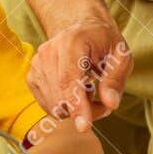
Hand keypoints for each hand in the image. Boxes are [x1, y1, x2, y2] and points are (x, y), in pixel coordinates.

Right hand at [28, 15, 130, 132]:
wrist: (81, 26)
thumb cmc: (103, 40)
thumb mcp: (120, 55)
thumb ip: (115, 80)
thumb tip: (110, 104)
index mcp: (71, 42)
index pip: (69, 81)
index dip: (77, 106)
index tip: (84, 127)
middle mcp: (48, 52)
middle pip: (62, 98)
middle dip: (87, 111)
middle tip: (105, 102)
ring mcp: (37, 64)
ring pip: (54, 105)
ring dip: (76, 110)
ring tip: (92, 93)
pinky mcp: (32, 76)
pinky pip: (48, 105)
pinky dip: (64, 107)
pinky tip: (76, 92)